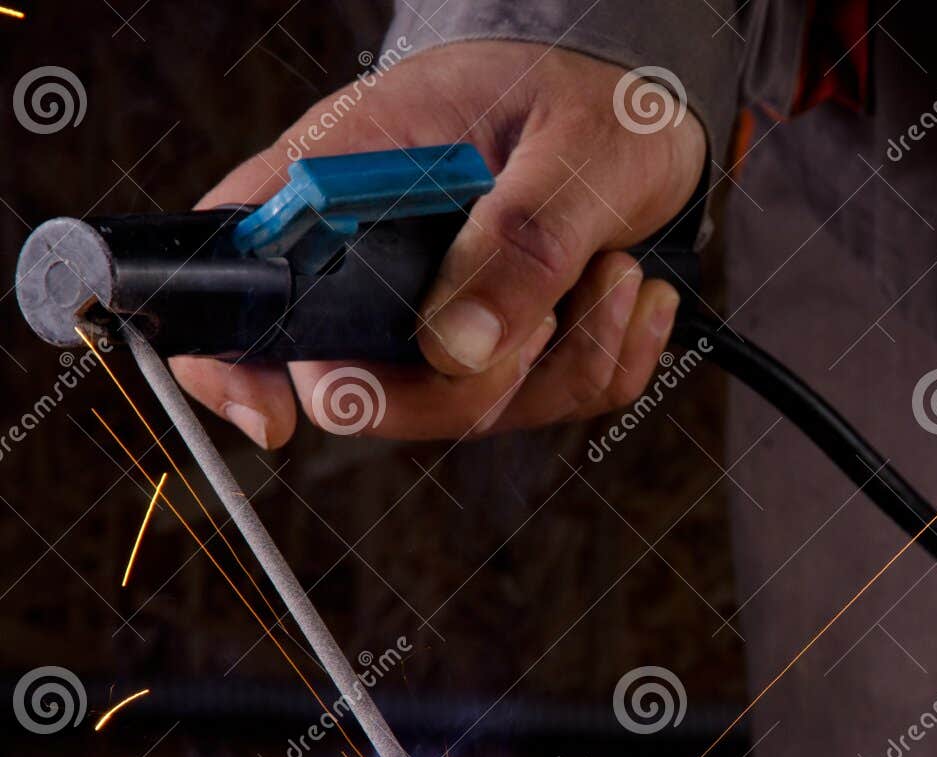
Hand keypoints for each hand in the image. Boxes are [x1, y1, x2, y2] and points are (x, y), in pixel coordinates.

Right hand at [171, 41, 705, 446]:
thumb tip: (456, 349)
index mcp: (343, 179)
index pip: (235, 275)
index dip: (232, 361)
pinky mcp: (502, 353)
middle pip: (360, 390)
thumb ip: (521, 240)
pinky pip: (550, 404)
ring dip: (568, 358)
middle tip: (552, 309)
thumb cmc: (584, 99)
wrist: (644, 112)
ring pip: (468, 409)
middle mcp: (375, 264)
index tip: (275, 416)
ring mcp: (437, 320)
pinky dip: (608, 361)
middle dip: (468, 384)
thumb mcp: (572, 149)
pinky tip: (633, 292)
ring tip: (617, 269)